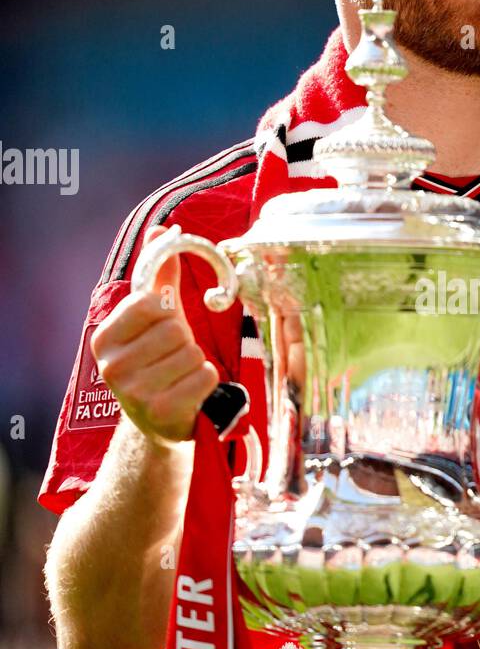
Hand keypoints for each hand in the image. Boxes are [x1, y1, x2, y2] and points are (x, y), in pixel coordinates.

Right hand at [91, 225, 219, 443]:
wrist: (158, 418)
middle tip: (172, 356)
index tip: (161, 325)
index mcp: (103, 337)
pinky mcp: (162, 412)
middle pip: (174, 329)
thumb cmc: (157, 358)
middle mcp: (112, 367)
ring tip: (180, 374)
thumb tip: (161, 229)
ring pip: (192, 352)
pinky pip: (205, 376)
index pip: (148, 303)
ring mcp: (134, 393)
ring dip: (196, 361)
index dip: (166, 311)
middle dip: (184, 339)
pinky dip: (207, 379)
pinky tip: (190, 390)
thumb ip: (157, 275)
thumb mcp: (154, 317)